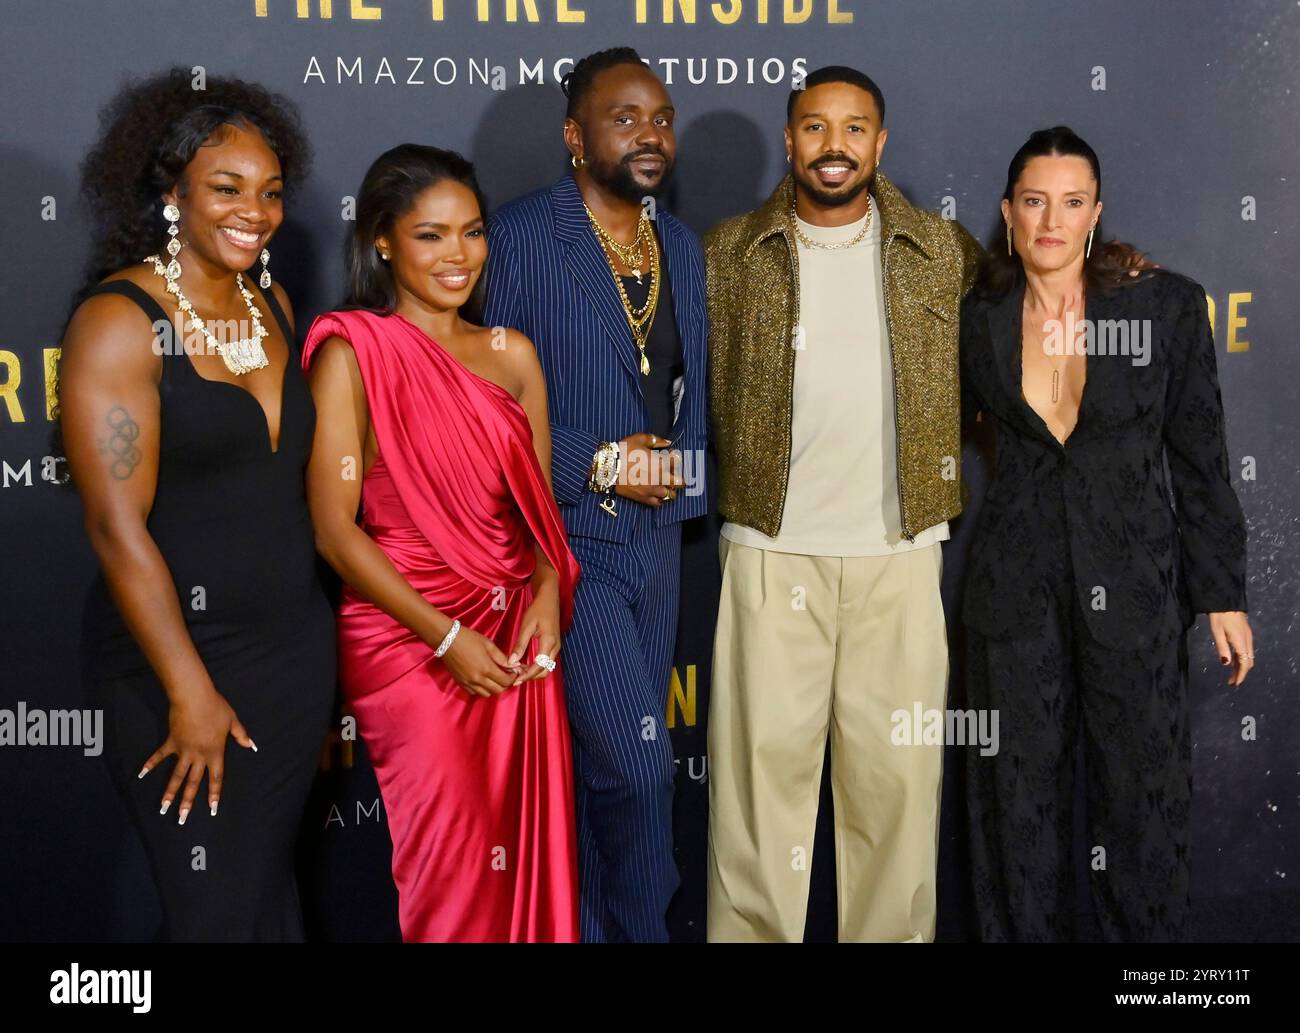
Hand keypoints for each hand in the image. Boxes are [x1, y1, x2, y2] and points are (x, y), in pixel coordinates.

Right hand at [138, 687, 254, 822]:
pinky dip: (150, 764)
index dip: (214, 794)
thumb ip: (241, 736)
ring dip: (169, 793)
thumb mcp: (233, 721)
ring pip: (176, 776)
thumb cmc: (216, 708)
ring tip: (162, 808)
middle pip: (193, 783)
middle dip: (188, 802)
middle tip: (181, 819)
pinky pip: (160, 756)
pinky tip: (141, 774)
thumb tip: (252, 746)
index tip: (212, 810)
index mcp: (215, 753)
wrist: (195, 698)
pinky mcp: (171, 742)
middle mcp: (199, 756)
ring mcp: (184, 751)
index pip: (216, 778)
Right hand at [439, 624, 519, 698]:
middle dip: (505, 684)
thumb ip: (502, 657)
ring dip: (494, 688)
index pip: (505, 681)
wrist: (447, 639)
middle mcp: (477, 679)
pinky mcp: (461, 683)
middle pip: (498, 690)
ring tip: (495, 678)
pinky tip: (483, 680)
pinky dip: (482, 690)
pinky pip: (475, 693)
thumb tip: (514, 665)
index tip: (514, 672)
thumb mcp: (488, 645)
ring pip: (487, 694)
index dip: (513, 678)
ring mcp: (468, 683)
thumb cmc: (468, 639)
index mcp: (486, 668)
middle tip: (506, 676)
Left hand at [507, 578, 561, 685]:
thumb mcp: (526, 626)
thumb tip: (512, 662)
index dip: (527, 675)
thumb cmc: (537, 610)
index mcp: (549, 642)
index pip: (539, 666)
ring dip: (534, 673)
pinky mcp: (553, 646)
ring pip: (547, 668)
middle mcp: (555, 648)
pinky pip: (546, 662)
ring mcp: (556, 648)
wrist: (549, 599)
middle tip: (515, 678)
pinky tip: (525, 665)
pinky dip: (537, 667)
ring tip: (518, 673)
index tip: (515, 679)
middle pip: (545, 671)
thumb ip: (520, 644)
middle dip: (531, 677)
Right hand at [614, 432, 684, 507]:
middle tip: (674, 474)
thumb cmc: (623, 451)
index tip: (672, 457)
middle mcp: (660, 478)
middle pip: (680, 482)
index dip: (676, 458)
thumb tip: (668, 442)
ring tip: (667, 486)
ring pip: (671, 495)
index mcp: (660, 462)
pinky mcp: (644, 498)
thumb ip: (655, 440)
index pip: (677, 462)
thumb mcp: (639, 439)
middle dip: (679, 477)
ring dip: (671, 489)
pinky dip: (660, 499)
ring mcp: (653, 490)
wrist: (608, 468)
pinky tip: (657, 494)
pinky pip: (658, 503)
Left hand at [1209, 611, 1253, 685]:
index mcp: (1241, 642)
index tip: (1235, 684)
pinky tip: (1233, 660)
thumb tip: (1226, 664)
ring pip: (1247, 656)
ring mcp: (1247, 636)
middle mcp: (1247, 640)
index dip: (1241, 675)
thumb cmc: (1219, 615)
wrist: (1226, 600)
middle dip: (1241, 673)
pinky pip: (1246, 650)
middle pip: (1248, 661)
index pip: (1244, 663)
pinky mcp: (1245, 633)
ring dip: (1241, 666)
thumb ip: (1222, 648)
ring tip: (1231, 674)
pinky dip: (1241, 658)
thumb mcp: (1217, 632)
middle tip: (1231, 681)